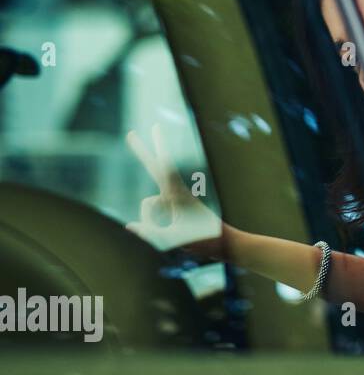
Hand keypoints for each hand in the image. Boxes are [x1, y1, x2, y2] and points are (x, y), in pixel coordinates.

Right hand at [125, 124, 226, 256]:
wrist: (223, 241)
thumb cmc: (201, 241)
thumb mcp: (172, 240)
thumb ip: (149, 233)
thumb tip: (129, 226)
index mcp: (177, 195)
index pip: (159, 168)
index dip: (146, 157)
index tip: (140, 133)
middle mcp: (176, 192)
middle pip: (158, 166)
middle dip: (145, 150)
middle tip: (131, 133)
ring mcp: (176, 197)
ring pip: (150, 205)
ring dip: (153, 219)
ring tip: (176, 226)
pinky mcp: (177, 204)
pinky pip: (156, 211)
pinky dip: (156, 222)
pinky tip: (173, 229)